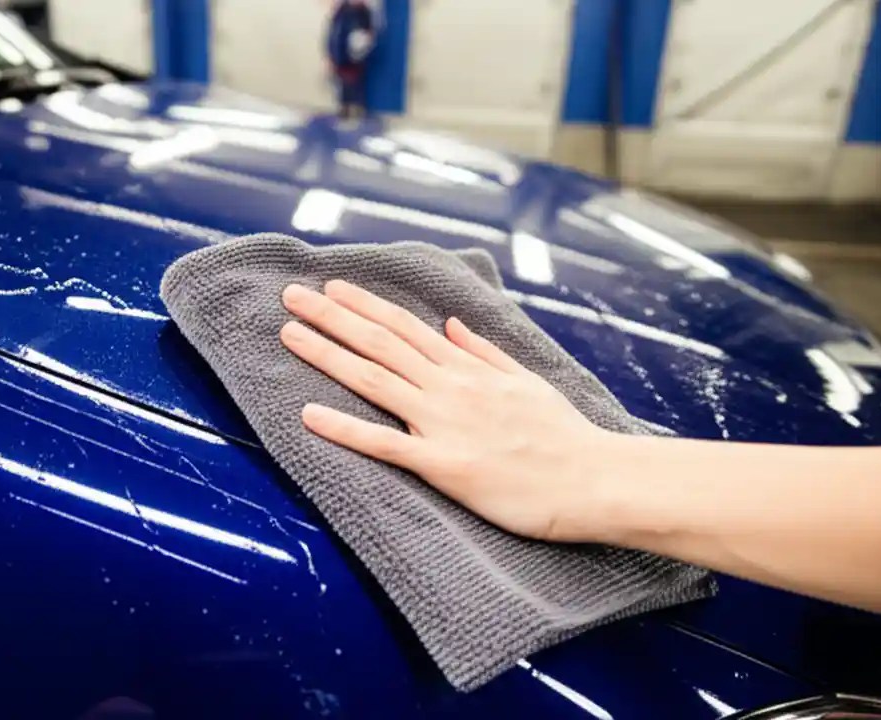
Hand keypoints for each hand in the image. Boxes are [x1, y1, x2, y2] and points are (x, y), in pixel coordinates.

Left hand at [279, 280, 618, 541]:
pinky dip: (343, 428)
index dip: (363, 305)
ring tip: (288, 334)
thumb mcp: (527, 381)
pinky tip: (307, 415)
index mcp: (468, 369)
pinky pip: (384, 443)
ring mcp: (444, 423)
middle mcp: (449, 387)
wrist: (592, 480)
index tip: (331, 288)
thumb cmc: (564, 436)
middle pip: (380, 342)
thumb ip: (485, 352)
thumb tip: (452, 323)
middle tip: (290, 295)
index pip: (405, 326)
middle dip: (331, 317)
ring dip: (327, 354)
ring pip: (374, 379)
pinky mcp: (443, 465)